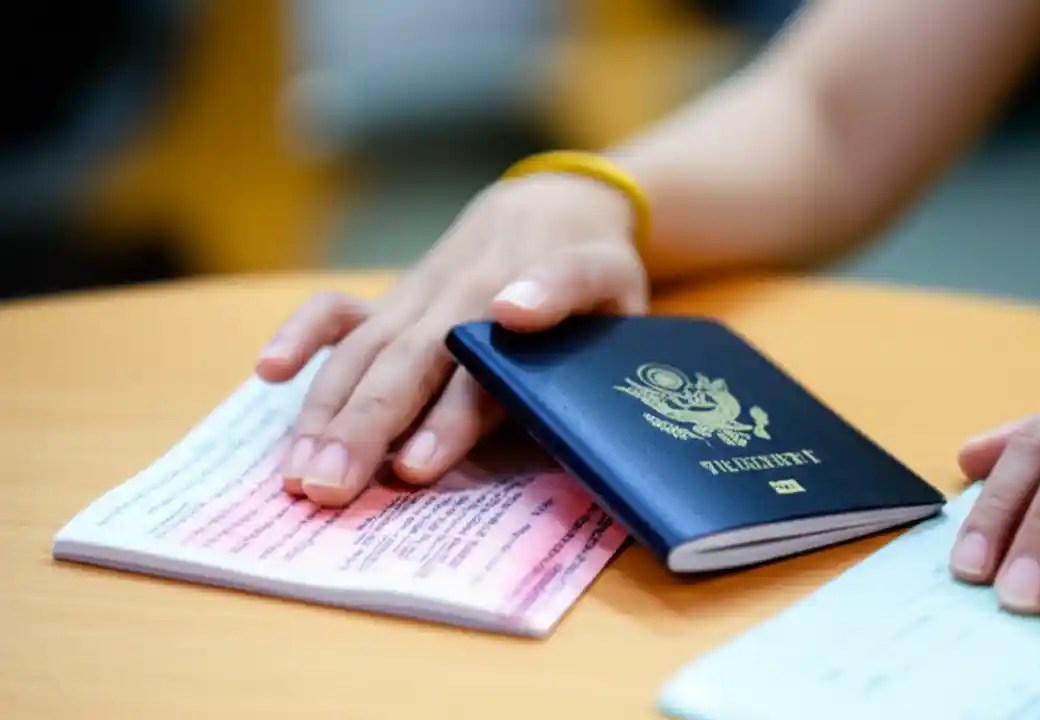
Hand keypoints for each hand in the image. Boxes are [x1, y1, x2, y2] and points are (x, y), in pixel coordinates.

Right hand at [253, 173, 647, 505]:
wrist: (552, 208)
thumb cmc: (592, 270)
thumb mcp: (609, 278)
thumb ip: (570, 290)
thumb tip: (515, 309)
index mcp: (519, 307)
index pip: (482, 374)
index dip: (452, 418)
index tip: (415, 465)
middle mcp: (457, 298)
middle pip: (407, 367)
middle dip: (365, 428)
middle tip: (329, 489)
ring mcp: (417, 297)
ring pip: (364, 351)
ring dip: (327, 410)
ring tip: (299, 474)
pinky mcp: (393, 297)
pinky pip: (337, 311)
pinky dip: (301, 336)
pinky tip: (267, 373)